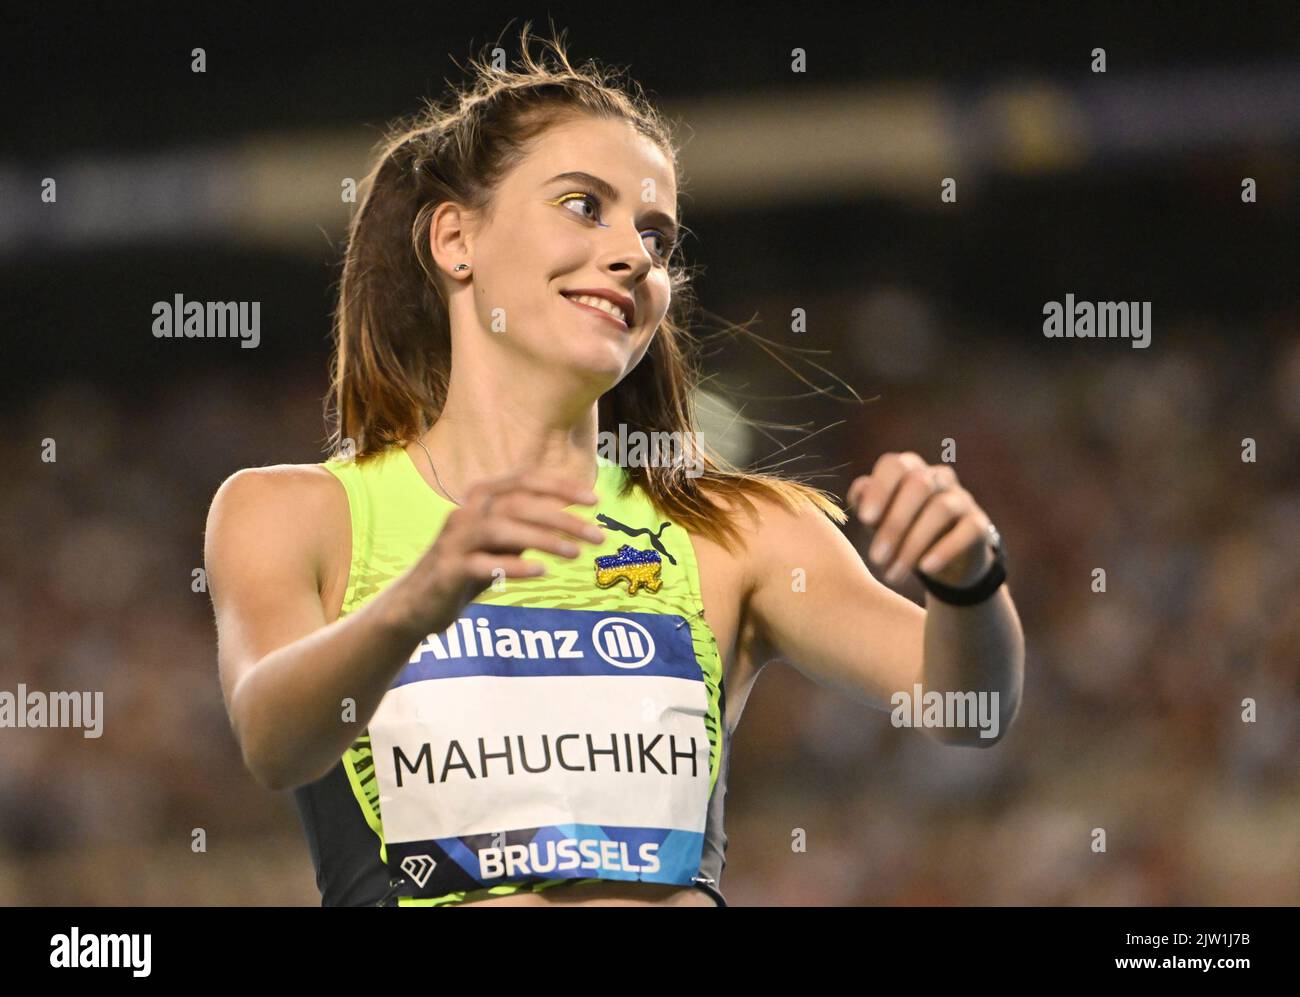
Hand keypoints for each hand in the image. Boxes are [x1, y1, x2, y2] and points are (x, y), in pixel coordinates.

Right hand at [391, 467, 604, 636]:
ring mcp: (454, 540)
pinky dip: (513, 565)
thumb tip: (572, 513)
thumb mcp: (502, 541)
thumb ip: (529, 524)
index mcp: (481, 498)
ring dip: (543, 539)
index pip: (525, 480)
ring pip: (501, 528)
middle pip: (518, 503)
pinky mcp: (447, 571)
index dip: (561, 486)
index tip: (595, 501)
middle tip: (598, 536)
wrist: (418, 603)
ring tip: (575, 554)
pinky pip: (483, 564)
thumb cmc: (468, 567)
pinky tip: (540, 571)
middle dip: (563, 518)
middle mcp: (466, 512)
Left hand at [844, 452, 996, 588]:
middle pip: (918, 485)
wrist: (941, 561)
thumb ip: (866, 504)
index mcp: (909, 470)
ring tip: (893, 575)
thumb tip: (860, 491)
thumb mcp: (878, 521)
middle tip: (876, 558)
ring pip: (941, 509)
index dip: (880, 489)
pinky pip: (967, 530)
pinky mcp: (979, 524)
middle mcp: (937, 478)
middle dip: (894, 523)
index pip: (894, 465)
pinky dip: (945, 549)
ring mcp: (961, 498)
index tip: (866, 519)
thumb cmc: (901, 532)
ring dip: (913, 544)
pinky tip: (926, 569)